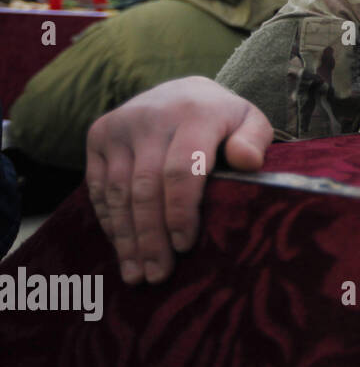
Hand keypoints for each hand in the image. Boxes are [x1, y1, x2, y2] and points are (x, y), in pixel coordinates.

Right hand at [86, 77, 272, 284]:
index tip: (186, 245)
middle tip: (158, 275)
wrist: (182, 91)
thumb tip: (248, 161)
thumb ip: (255, 139)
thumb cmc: (224, 120)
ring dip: (127, 238)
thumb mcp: (250, 121)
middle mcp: (151, 116)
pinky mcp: (98, 135)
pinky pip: (100, 187)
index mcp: (195, 113)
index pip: (182, 170)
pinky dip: (111, 221)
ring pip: (118, 192)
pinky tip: (123, 248)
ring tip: (137, 273)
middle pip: (146, 188)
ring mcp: (120, 125)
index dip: (181, 211)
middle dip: (151, 237)